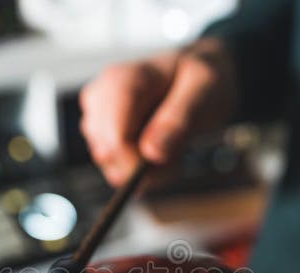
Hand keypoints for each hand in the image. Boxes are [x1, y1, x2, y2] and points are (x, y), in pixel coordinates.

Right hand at [79, 37, 237, 185]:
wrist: (190, 76)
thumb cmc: (196, 77)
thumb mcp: (204, 88)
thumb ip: (178, 119)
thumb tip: (152, 153)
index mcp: (121, 81)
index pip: (116, 140)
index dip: (141, 163)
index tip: (172, 164)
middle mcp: (99, 97)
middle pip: (109, 155)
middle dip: (146, 167)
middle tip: (177, 156)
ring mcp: (95, 115)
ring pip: (110, 166)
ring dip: (144, 169)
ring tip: (169, 146)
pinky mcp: (98, 132)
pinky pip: (113, 166)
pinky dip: (136, 167)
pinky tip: (155, 150)